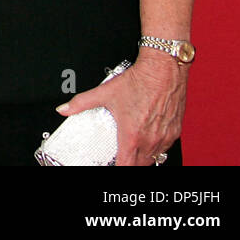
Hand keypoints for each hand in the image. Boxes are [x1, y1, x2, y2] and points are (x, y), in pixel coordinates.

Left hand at [55, 51, 187, 164]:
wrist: (163, 71)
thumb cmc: (139, 82)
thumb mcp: (105, 92)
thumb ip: (81, 103)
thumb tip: (64, 109)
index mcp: (132, 135)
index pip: (125, 165)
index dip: (117, 168)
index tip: (112, 165)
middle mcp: (150, 140)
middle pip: (140, 165)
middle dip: (130, 164)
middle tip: (121, 157)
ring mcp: (164, 137)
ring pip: (154, 158)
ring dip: (143, 157)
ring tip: (133, 150)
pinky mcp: (175, 132)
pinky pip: (165, 148)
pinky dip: (157, 148)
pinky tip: (148, 139)